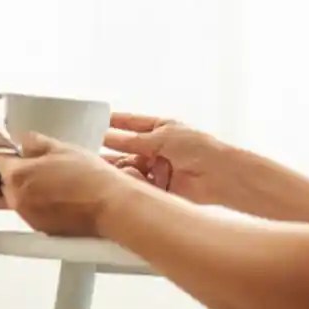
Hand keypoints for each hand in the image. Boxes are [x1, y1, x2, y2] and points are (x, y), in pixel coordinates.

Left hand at [0, 133, 132, 236]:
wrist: (110, 206)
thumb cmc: (88, 175)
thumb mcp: (61, 148)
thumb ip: (35, 142)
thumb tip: (22, 142)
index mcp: (17, 175)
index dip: (5, 150)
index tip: (12, 147)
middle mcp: (16, 199)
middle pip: (7, 180)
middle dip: (18, 170)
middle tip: (41, 162)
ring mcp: (27, 216)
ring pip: (19, 196)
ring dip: (29, 187)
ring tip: (54, 179)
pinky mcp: (41, 229)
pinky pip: (32, 210)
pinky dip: (39, 203)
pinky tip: (60, 195)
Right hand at [104, 113, 226, 204]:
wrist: (219, 176)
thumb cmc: (199, 148)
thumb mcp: (162, 137)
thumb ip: (133, 140)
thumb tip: (108, 136)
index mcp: (162, 129)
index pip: (133, 123)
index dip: (116, 121)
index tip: (97, 120)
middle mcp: (158, 148)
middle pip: (128, 148)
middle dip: (111, 148)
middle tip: (89, 149)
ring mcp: (158, 168)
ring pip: (130, 167)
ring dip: (116, 167)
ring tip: (96, 167)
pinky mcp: (159, 188)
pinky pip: (138, 183)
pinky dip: (128, 182)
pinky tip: (114, 182)